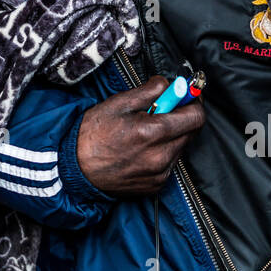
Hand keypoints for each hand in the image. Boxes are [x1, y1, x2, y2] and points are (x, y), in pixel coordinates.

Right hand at [76, 76, 205, 197]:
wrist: (75, 168)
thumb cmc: (93, 134)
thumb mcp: (118, 103)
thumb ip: (149, 91)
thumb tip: (169, 84)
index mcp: (152, 132)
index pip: (196, 117)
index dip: (192, 103)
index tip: (185, 97)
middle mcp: (160, 156)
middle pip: (192, 132)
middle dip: (181, 119)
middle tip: (161, 112)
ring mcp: (159, 174)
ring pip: (181, 148)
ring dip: (171, 137)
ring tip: (146, 133)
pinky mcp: (156, 186)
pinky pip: (170, 164)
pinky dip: (163, 153)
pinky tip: (142, 150)